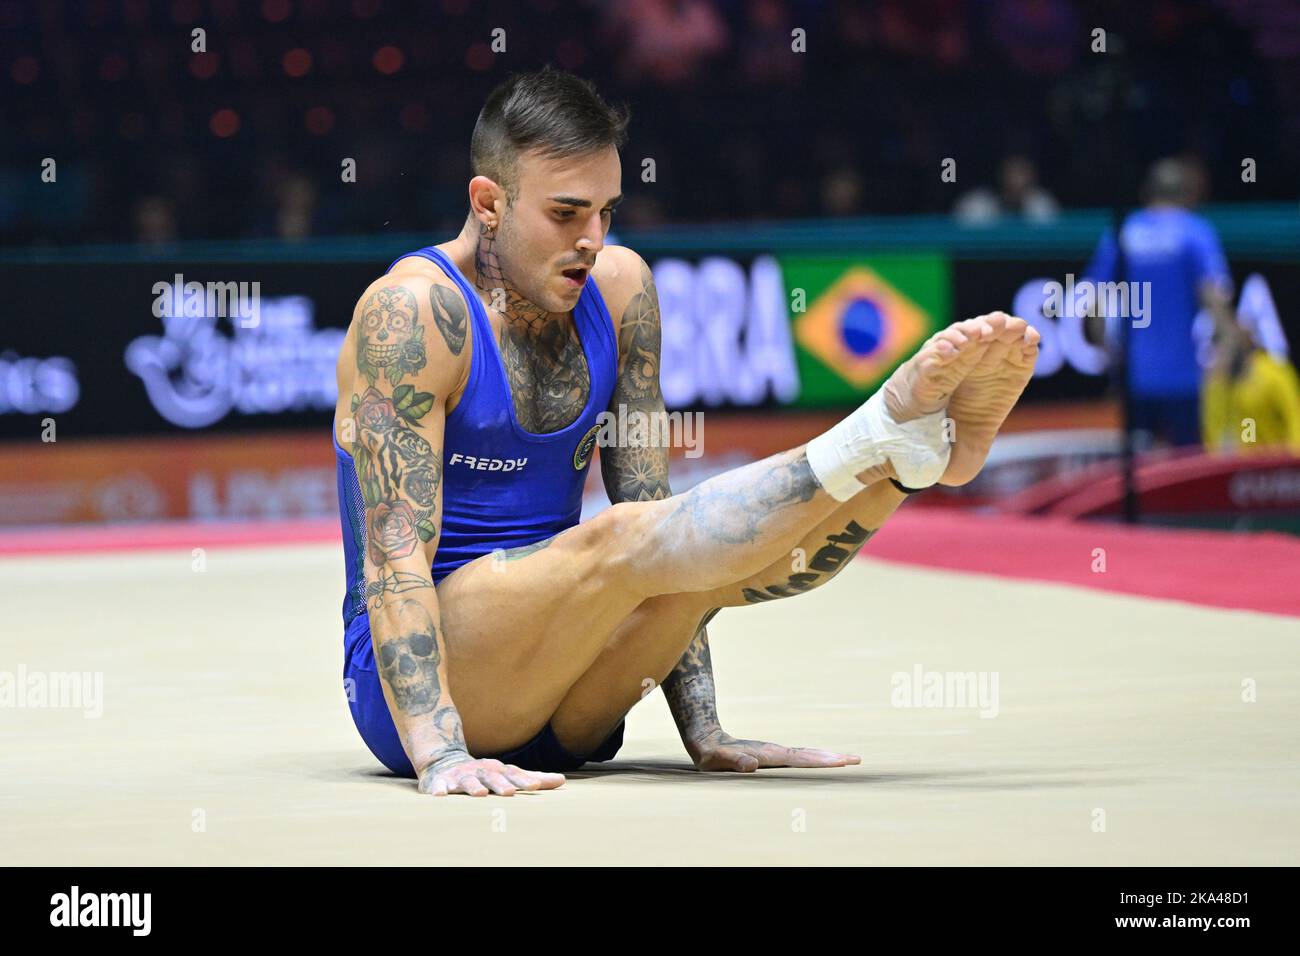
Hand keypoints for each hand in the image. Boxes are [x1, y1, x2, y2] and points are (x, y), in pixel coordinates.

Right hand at [416, 751, 565, 795]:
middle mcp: (480, 771)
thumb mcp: (508, 773)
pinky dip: (439, 790)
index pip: (513, 774)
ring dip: (474, 787)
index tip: (536, 787)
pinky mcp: (441, 782)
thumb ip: (533, 778)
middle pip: (492, 777)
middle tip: (510, 793)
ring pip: (468, 781)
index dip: (523, 780)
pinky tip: (440, 796)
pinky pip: (438, 786)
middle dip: (501, 784)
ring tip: (480, 795)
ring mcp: (460, 775)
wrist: (446, 762)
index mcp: (498, 770)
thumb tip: (563, 780)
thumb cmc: (485, 773)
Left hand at [687, 729, 860, 772]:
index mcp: (768, 755)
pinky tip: (821, 760)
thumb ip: (734, 762)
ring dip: (827, 756)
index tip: (840, 761)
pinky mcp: (772, 755)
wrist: (706, 738)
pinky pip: (799, 757)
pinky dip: (815, 758)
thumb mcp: (717, 760)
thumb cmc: (710, 754)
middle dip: (833, 757)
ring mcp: (775, 752)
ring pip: (807, 754)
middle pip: (810, 754)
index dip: (820, 761)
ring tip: (848, 759)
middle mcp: (776, 751)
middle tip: (857, 759)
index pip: (799, 759)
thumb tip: (753, 765)